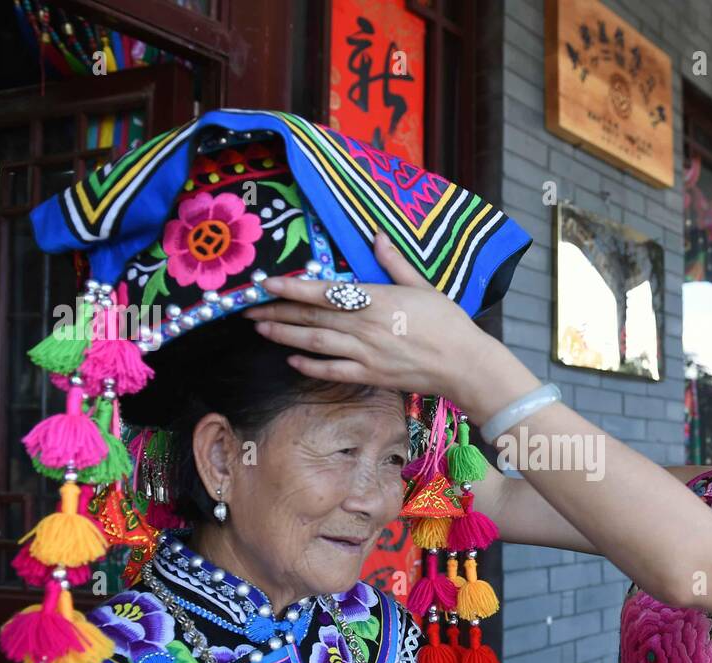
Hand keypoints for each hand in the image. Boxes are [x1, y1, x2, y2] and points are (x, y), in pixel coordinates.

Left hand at [246, 231, 519, 408]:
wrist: (464, 364)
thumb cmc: (448, 322)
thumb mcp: (423, 285)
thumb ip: (394, 263)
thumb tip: (376, 236)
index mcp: (376, 300)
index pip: (324, 291)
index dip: (291, 288)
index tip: (266, 283)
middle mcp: (364, 327)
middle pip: (311, 318)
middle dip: (276, 312)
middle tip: (248, 309)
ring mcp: (365, 354)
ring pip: (314, 343)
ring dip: (284, 336)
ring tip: (261, 329)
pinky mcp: (370, 376)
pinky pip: (332, 371)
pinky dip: (309, 366)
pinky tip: (292, 360)